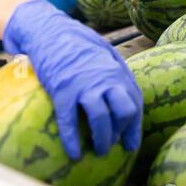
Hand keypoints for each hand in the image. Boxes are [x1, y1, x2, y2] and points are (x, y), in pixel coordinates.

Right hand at [2, 0, 141, 160]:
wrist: (51, 31)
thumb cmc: (78, 45)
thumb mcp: (105, 54)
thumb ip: (116, 74)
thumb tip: (124, 98)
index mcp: (118, 72)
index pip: (134, 103)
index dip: (134, 128)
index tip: (131, 145)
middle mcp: (105, 79)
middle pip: (124, 111)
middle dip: (121, 132)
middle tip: (112, 145)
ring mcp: (84, 85)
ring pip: (101, 119)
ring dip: (102, 140)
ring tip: (99, 151)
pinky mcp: (62, 91)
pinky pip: (70, 121)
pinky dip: (73, 140)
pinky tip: (74, 154)